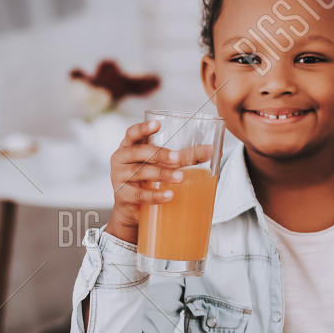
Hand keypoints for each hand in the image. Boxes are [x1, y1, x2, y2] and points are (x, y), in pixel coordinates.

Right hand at [105, 120, 212, 243]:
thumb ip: (183, 156)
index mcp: (130, 146)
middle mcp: (122, 159)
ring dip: (163, 174)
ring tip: (180, 177)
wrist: (132, 208)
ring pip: (141, 173)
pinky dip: (156, 195)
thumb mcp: (160, 164)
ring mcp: (120, 177)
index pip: (132, 133)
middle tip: (178, 158)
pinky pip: (139, 195)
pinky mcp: (123, 196)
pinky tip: (169, 195)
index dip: (143, 128)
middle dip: (161, 154)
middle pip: (141, 152)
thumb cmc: (149, 178)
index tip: (158, 124)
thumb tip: (213, 150)